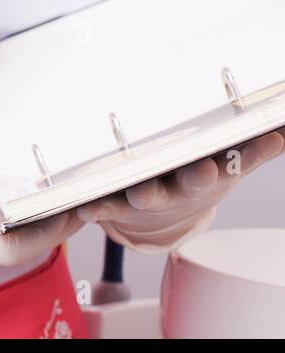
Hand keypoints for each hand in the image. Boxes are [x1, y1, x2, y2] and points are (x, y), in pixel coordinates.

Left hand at [76, 129, 284, 252]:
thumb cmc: (194, 180)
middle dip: (196, 178)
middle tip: (202, 172)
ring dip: (146, 194)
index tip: (247, 152)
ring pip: (149, 196)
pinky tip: (87, 208)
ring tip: (140, 192)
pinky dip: (99, 209)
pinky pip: (108, 207)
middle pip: (190, 183)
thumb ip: (251, 151)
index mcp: (205, 176)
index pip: (226, 168)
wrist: (163, 219)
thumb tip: (280, 132)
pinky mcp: (120, 206)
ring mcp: (150, 199)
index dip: (234, 162)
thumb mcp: (225, 168)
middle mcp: (179, 189)